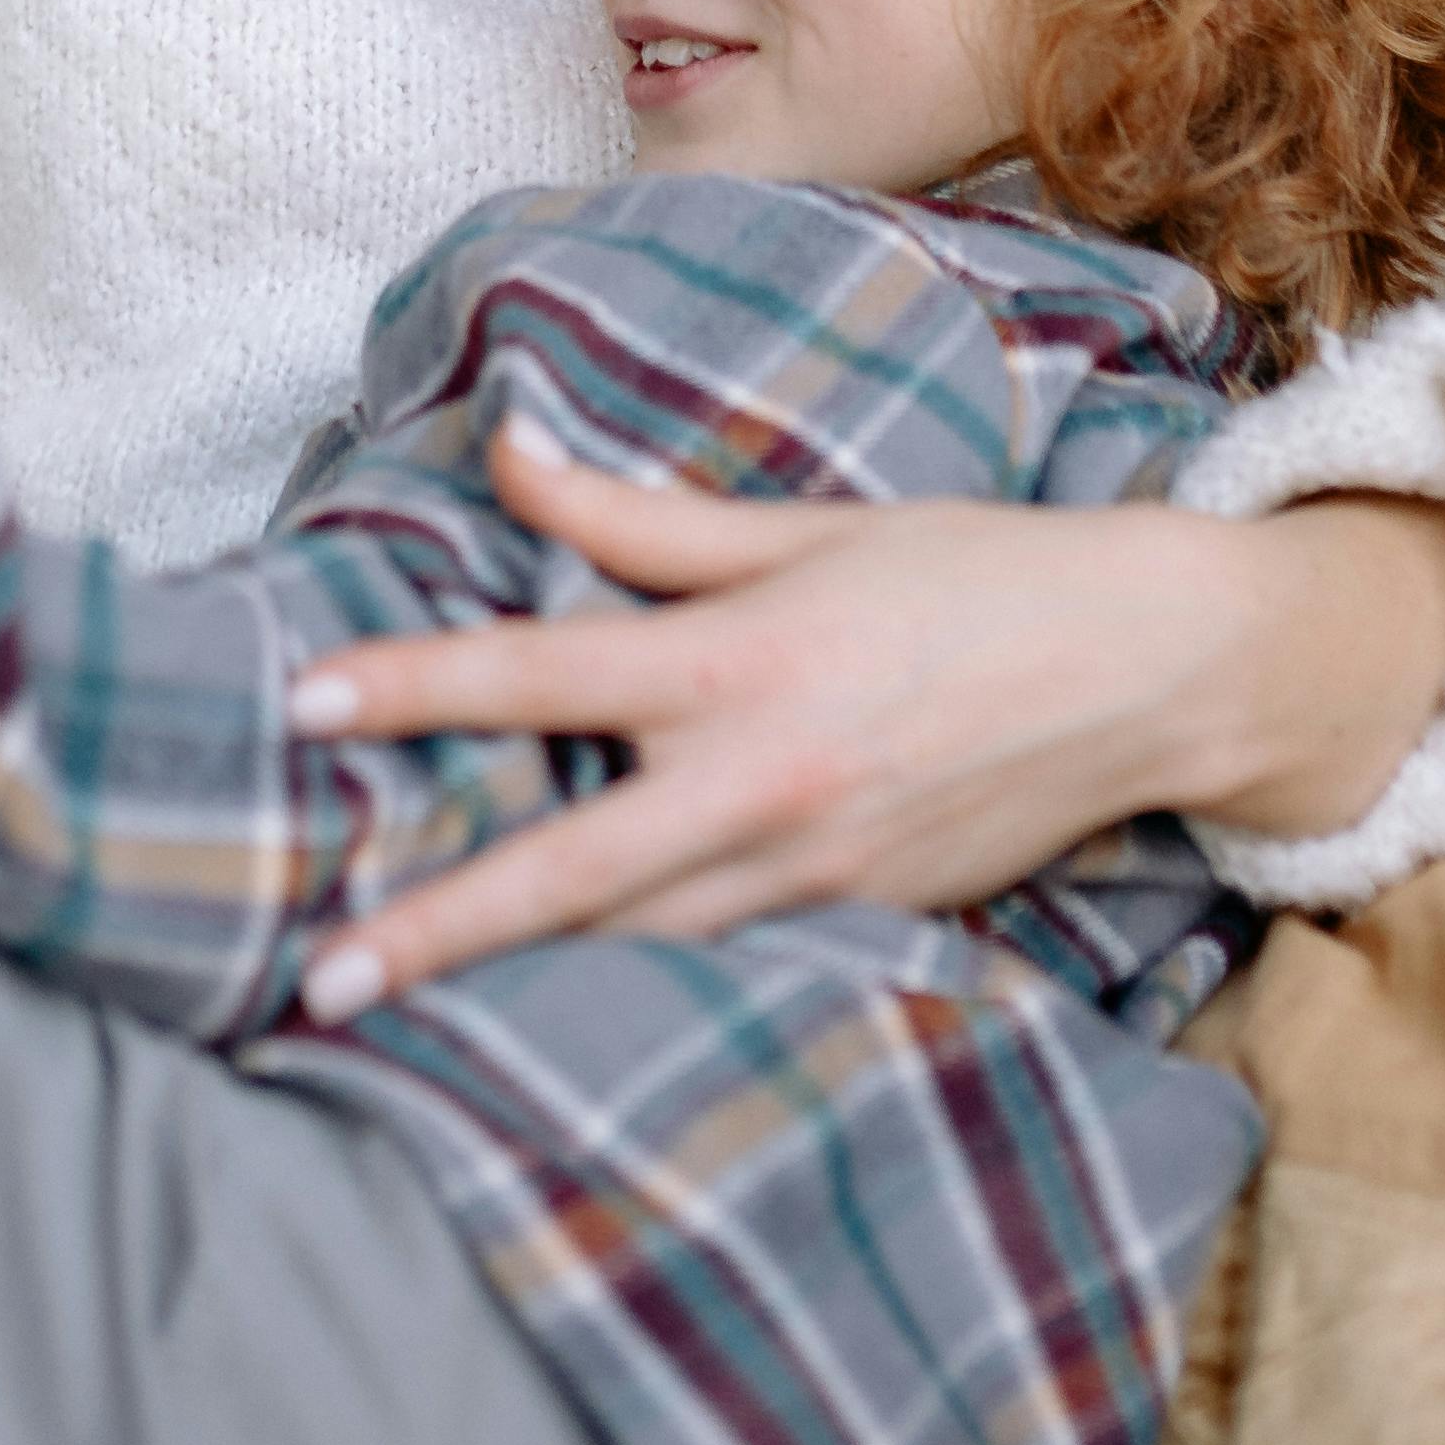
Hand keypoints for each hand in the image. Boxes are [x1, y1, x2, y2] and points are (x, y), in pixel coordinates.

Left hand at [286, 423, 1444, 1014]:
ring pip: (635, 935)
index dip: (413, 687)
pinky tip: (549, 982)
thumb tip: (508, 451)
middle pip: (567, 869)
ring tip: (391, 993)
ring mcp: (810, 870)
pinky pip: (713, 948)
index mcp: (741, 663)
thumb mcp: (803, 528)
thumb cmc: (966, 575)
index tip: (302, 707)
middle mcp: (763, 783)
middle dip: (437, 929)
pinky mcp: (852, 917)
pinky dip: (627, 963)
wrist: (1142, 673)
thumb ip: (639, 517)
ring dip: (515, 969)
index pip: (539, 676)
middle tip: (318, 974)